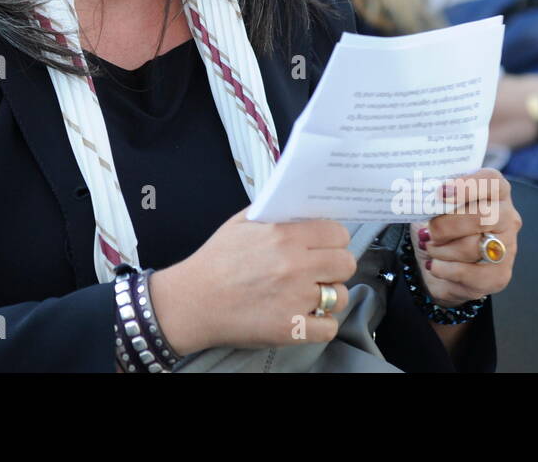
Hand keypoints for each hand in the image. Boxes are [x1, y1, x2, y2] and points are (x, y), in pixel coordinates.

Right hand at [150, 206, 357, 352]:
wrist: (192, 301)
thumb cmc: (215, 262)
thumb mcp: (240, 223)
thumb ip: (274, 212)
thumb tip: (301, 209)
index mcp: (284, 236)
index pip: (337, 233)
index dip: (334, 239)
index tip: (327, 245)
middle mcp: (295, 266)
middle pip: (346, 263)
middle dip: (336, 265)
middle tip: (321, 270)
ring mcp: (295, 299)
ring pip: (340, 296)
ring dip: (329, 295)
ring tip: (310, 294)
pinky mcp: (292, 328)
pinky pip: (329, 328)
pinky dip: (320, 324)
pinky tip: (305, 315)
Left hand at [411, 169, 518, 306]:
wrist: (436, 263)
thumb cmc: (438, 228)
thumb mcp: (431, 206)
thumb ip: (433, 197)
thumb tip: (423, 197)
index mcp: (493, 191)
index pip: (491, 180)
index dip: (467, 186)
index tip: (442, 193)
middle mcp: (507, 216)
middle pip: (484, 215)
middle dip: (447, 225)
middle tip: (428, 231)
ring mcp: (507, 247)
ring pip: (475, 247)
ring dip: (442, 250)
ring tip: (431, 248)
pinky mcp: (500, 275)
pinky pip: (472, 274)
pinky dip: (446, 270)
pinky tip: (436, 265)